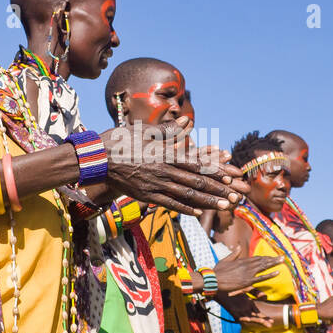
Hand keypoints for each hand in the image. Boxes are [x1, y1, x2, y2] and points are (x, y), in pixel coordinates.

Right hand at [102, 117, 246, 215]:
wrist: (96, 159)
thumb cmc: (119, 141)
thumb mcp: (144, 130)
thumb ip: (168, 130)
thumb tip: (187, 121)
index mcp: (164, 154)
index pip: (196, 164)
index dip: (215, 171)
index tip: (230, 175)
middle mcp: (163, 171)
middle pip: (196, 182)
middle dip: (218, 190)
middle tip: (236, 197)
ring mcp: (154, 185)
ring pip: (186, 195)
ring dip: (207, 202)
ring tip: (224, 206)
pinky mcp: (146, 195)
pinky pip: (169, 203)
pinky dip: (185, 208)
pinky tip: (198, 212)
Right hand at [214, 247, 280, 293]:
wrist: (213, 279)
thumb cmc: (217, 271)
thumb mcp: (225, 260)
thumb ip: (234, 253)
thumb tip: (238, 246)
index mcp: (241, 260)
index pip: (256, 258)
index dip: (265, 257)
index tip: (272, 256)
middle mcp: (246, 265)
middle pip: (262, 261)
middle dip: (273, 259)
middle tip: (282, 257)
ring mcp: (248, 273)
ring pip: (264, 267)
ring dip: (274, 263)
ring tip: (282, 261)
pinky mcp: (247, 281)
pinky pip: (261, 277)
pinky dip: (270, 274)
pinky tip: (278, 272)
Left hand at [217, 292, 276, 327]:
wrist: (221, 288)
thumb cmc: (233, 288)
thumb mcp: (247, 288)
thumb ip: (256, 292)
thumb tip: (265, 296)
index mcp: (249, 305)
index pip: (259, 313)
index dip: (265, 317)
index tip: (273, 321)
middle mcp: (245, 310)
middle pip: (255, 317)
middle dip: (263, 321)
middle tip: (271, 325)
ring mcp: (239, 311)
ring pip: (249, 318)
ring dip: (255, 321)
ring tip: (262, 323)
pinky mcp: (232, 311)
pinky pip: (238, 316)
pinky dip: (243, 318)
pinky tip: (248, 319)